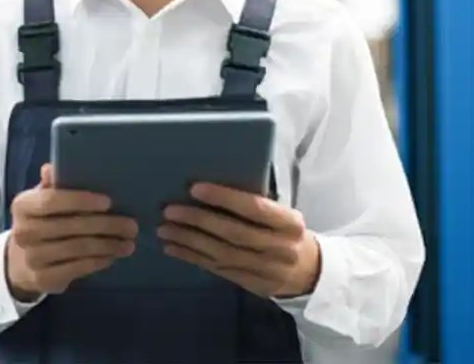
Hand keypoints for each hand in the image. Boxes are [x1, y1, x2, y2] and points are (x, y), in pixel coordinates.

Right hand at [5, 164, 137, 300]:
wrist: (23, 260)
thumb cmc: (42, 221)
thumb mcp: (43, 199)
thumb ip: (52, 184)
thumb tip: (51, 168)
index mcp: (22, 206)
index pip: (52, 201)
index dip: (81, 200)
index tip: (108, 201)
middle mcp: (23, 232)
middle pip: (71, 226)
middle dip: (106, 225)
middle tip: (131, 225)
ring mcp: (32, 258)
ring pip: (78, 249)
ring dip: (108, 245)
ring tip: (129, 242)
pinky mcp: (43, 279)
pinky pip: (78, 268)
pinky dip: (99, 261)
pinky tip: (112, 256)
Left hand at [158, 182, 320, 298]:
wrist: (310, 271)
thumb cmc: (287, 232)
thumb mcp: (283, 215)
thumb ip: (256, 206)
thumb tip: (210, 188)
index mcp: (289, 223)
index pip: (254, 208)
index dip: (224, 198)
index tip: (195, 188)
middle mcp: (279, 247)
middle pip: (233, 233)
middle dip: (198, 221)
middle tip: (170, 210)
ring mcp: (266, 269)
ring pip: (221, 254)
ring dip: (189, 241)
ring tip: (164, 229)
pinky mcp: (251, 284)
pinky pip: (217, 269)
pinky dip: (192, 257)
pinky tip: (173, 248)